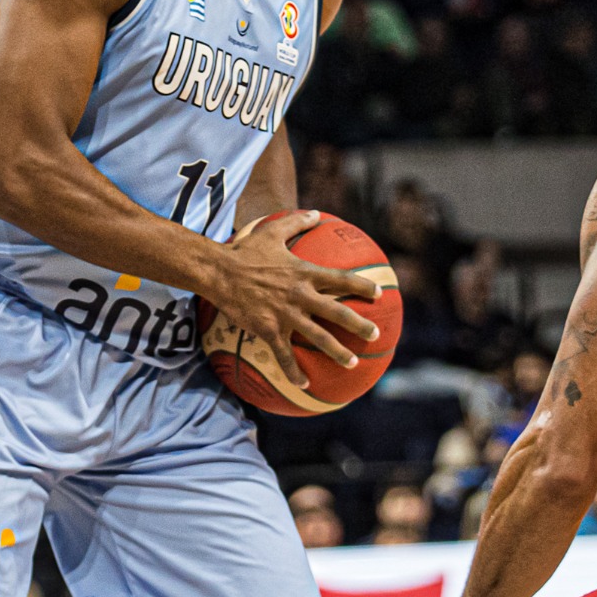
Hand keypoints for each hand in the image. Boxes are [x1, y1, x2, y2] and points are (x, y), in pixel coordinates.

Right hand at [211, 210, 379, 387]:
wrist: (219, 272)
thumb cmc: (245, 250)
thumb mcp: (272, 231)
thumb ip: (297, 222)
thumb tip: (315, 212)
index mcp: (304, 273)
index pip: (340, 279)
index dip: (361, 286)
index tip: (378, 293)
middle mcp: (300, 295)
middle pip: (336, 312)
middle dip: (358, 324)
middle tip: (375, 334)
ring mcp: (285, 314)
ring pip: (317, 337)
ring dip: (337, 352)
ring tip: (353, 363)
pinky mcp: (268, 329)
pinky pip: (284, 355)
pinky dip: (294, 371)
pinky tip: (304, 384)